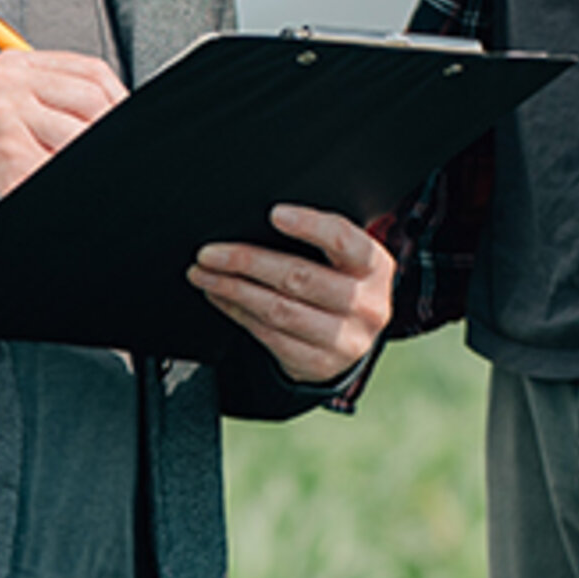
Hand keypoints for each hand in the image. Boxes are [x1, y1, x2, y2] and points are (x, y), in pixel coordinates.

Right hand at [0, 47, 125, 195]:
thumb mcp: (27, 100)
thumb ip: (66, 93)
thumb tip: (121, 107)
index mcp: (18, 64)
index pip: (92, 72)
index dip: (118, 99)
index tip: (122, 116)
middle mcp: (8, 84)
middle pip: (92, 102)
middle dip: (101, 129)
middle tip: (97, 145)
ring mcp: (6, 118)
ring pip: (80, 137)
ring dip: (79, 154)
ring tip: (58, 157)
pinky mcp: (9, 155)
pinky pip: (57, 165)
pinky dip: (58, 171)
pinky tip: (44, 170)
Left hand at [190, 204, 397, 386]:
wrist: (352, 340)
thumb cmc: (341, 284)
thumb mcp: (346, 260)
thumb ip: (318, 239)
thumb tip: (259, 220)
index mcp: (375, 267)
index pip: (344, 240)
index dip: (310, 225)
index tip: (274, 213)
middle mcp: (366, 305)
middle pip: (300, 277)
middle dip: (247, 261)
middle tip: (210, 252)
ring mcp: (344, 339)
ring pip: (278, 310)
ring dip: (233, 289)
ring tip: (203, 274)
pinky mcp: (318, 363)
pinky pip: (268, 335)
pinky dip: (237, 312)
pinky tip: (219, 297)